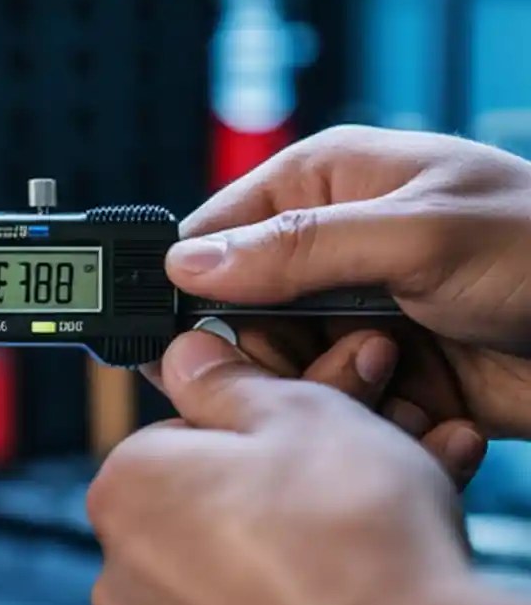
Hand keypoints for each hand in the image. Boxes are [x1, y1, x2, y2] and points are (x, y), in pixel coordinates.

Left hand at [90, 331, 507, 604]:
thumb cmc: (357, 541)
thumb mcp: (300, 412)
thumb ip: (228, 381)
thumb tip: (189, 358)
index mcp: (127, 486)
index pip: (175, 435)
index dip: (247, 433)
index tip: (295, 442)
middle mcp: (119, 569)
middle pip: (194, 503)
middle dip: (260, 491)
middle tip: (332, 492)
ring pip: (214, 567)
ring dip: (268, 548)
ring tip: (343, 546)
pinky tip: (325, 600)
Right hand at [170, 126, 530, 442]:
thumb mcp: (415, 235)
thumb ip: (296, 249)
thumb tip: (189, 263)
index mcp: (324, 184)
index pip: (214, 233)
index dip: (197, 285)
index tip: (189, 334)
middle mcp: (329, 250)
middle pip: (237, 315)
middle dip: (269, 351)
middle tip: (325, 360)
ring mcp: (355, 314)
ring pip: (280, 370)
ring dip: (322, 388)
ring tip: (391, 375)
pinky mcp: (383, 373)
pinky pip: (330, 408)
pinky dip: (359, 420)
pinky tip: (412, 408)